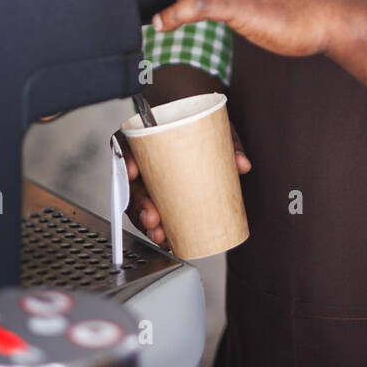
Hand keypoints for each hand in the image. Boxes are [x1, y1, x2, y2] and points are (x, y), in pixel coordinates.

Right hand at [120, 121, 251, 246]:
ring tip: (160, 234)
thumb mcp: (216, 127)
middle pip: (129, 182)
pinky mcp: (157, 196)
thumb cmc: (200, 126)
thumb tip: (242, 164)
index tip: (132, 172)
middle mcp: (141, 159)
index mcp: (144, 136)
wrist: (201, 129)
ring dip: (144, 222)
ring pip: (136, 202)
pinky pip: (149, 213)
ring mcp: (146, 179)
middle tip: (153, 217)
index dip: (124, 159)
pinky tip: (165, 239)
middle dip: (138, 203)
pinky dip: (155, 228)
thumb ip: (228, 141)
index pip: (124, 143)